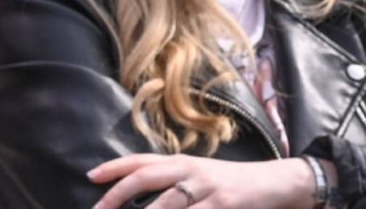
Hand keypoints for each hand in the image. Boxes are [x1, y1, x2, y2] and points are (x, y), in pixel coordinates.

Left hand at [89, 154, 314, 208]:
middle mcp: (190, 170)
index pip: (140, 161)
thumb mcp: (199, 175)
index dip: (114, 167)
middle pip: (145, 178)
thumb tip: (135, 193)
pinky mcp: (224, 205)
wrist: (274, 183)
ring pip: (166, 204)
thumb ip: (171, 182)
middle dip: (117, 194)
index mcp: (181, 161)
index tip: (91, 177)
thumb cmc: (229, 182)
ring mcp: (207, 187)